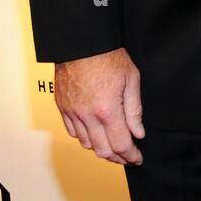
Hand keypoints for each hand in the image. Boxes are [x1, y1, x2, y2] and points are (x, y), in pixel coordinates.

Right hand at [54, 47, 144, 165]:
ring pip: (86, 144)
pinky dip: (84, 137)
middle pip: (102, 150)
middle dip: (118, 158)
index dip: (131, 156)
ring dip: (101, 149)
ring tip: (113, 146)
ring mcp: (72, 112)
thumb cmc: (108, 56)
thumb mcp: (131, 79)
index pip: (121, 145)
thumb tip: (138, 132)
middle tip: (127, 157)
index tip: (137, 158)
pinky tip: (94, 134)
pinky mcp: (62, 107)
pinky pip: (72, 131)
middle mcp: (87, 116)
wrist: (82, 42)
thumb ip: (134, 110)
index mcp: (107, 110)